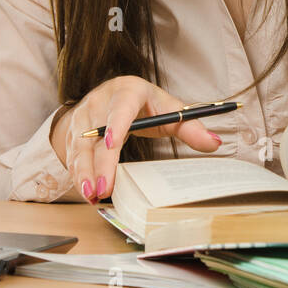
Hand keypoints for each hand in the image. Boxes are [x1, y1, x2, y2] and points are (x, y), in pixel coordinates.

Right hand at [51, 76, 221, 202]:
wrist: (112, 95)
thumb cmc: (145, 104)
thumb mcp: (169, 110)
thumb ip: (190, 127)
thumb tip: (215, 143)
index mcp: (127, 91)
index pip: (121, 107)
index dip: (117, 124)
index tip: (114, 144)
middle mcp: (101, 102)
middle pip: (97, 134)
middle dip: (98, 163)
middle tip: (103, 188)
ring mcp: (83, 116)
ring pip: (80, 147)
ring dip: (83, 173)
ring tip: (92, 196)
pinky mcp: (73, 132)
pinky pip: (72, 155)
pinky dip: (78, 174)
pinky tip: (87, 192)